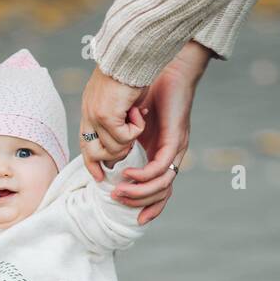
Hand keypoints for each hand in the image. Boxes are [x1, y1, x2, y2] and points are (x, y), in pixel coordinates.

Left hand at [80, 66, 147, 180]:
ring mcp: (94, 115)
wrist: (131, 54)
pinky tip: (137, 111)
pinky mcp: (105, 115)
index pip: (85, 145)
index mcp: (89, 110)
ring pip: (112, 149)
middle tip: (131, 139)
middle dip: (115, 155)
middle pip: (95, 154)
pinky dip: (136, 128)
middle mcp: (88, 114)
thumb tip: (121, 142)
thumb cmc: (132, 71)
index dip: (92, 164)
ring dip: (129, 139)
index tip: (99, 177)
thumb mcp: (120, 99)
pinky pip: (123, 138)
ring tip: (135, 118)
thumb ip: (116, 118)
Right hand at [109, 40, 210, 223]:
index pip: (157, 189)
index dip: (145, 205)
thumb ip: (119, 137)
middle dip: (137, 203)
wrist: (172, 69)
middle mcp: (172, 155)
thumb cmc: (151, 90)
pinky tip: (128, 173)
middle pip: (161, 194)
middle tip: (115, 199)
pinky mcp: (176, 140)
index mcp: (161, 152)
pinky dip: (145, 176)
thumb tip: (102, 155)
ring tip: (118, 191)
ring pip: (161, 185)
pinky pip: (161, 168)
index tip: (124, 211)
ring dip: (139, 193)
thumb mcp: (131, 120)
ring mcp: (176, 149)